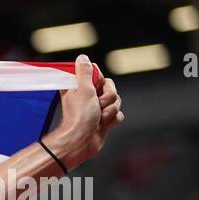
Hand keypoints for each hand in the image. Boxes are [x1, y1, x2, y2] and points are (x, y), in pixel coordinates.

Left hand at [46, 54, 123, 168]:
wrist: (82, 141)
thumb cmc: (79, 116)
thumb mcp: (83, 89)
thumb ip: (84, 72)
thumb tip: (82, 58)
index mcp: (79, 88)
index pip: (98, 75)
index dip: (99, 81)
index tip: (94, 87)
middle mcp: (88, 98)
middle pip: (111, 88)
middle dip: (108, 97)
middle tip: (97, 105)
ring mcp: (97, 109)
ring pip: (116, 101)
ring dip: (110, 110)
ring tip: (99, 118)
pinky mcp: (104, 120)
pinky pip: (119, 114)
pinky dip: (113, 120)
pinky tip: (103, 125)